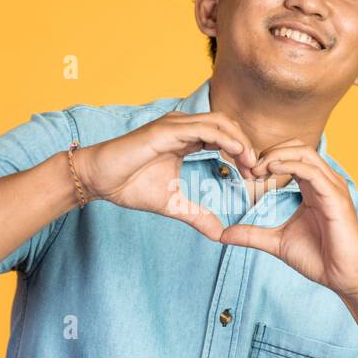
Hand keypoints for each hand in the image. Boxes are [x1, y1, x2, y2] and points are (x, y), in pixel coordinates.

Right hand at [70, 111, 258, 240]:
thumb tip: (219, 233)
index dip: (242, 153)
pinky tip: (237, 155)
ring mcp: (174, 125)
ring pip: (220, 123)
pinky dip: (225, 139)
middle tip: (259, 171)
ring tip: (253, 163)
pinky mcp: (166, 130)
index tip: (254, 176)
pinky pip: (204, 128)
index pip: (223, 136)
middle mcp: (182, 126)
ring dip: (240, 141)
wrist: (99, 179)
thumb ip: (196, 215)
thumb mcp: (172, 204)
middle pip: (227, 125)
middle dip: (246, 146)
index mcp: (185, 138)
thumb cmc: (129, 185)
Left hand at [217, 140, 357, 297]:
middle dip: (270, 151)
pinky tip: (271, 170)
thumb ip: (252, 234)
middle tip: (248, 169)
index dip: (266, 158)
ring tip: (256, 168)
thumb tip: (222, 235)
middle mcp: (325, 182)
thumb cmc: (319, 259)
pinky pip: (313, 172)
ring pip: (305, 153)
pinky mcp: (336, 198)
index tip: (246, 174)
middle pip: (298, 147)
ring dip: (276, 155)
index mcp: (313, 187)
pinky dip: (291, 165)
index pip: (291, 156)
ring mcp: (333, 188)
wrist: (344, 279)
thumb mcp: (276, 243)